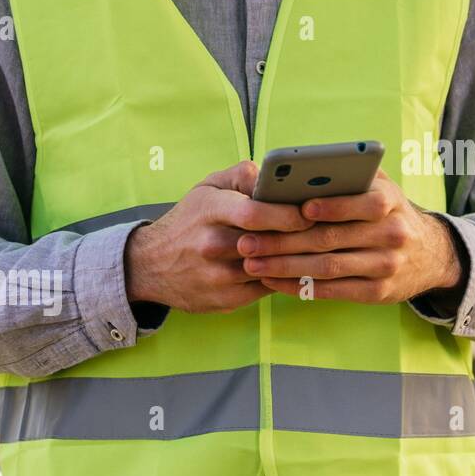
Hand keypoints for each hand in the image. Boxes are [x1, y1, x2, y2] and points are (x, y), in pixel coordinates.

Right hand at [124, 160, 311, 312]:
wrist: (149, 265)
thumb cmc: (188, 221)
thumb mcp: (207, 187)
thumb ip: (242, 174)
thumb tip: (275, 175)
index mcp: (209, 211)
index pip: (254, 214)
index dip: (288, 214)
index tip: (308, 212)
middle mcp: (212, 246)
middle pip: (269, 244)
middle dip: (301, 238)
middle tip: (325, 230)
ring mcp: (218, 277)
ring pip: (272, 269)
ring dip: (296, 260)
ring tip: (315, 247)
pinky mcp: (225, 300)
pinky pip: (267, 288)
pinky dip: (282, 277)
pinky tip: (293, 266)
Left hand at [235, 172, 463, 303]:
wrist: (430, 254)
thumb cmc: (387, 212)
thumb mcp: (379, 187)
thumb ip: (349, 176)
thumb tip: (301, 171)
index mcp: (390, 201)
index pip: (363, 203)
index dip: (331, 207)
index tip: (298, 209)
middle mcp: (392, 234)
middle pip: (331, 239)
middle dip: (284, 241)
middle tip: (248, 242)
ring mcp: (386, 266)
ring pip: (327, 267)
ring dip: (284, 267)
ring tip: (252, 263)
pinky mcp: (377, 292)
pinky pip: (331, 291)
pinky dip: (299, 287)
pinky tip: (273, 282)